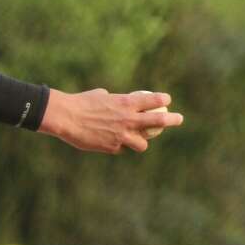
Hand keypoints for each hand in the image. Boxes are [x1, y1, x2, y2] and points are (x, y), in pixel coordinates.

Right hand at [38, 88, 182, 153]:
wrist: (66, 117)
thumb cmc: (81, 102)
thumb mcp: (101, 96)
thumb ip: (115, 100)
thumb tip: (120, 100)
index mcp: (126, 103)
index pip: (154, 100)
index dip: (163, 100)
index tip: (166, 100)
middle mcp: (128, 119)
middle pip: (159, 121)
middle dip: (173, 120)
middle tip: (178, 119)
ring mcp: (122, 135)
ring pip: (143, 144)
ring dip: (141, 141)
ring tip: (138, 140)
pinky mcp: (113, 148)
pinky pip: (121, 148)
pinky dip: (118, 145)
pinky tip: (108, 141)